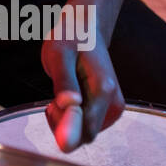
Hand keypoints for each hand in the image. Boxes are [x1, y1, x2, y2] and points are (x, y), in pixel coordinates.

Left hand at [41, 31, 124, 152]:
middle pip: (85, 136)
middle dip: (64, 124)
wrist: (86, 29)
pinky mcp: (110, 110)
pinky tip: (67, 99)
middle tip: (53, 99)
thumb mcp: (58, 56)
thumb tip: (69, 106)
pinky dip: (73, 118)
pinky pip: (87, 126)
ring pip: (85, 133)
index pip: (86, 131)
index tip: (51, 107)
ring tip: (61, 94)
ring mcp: (114, 108)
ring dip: (67, 121)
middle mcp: (114, 103)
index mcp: (103, 90)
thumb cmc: (70, 39)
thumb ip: (64, 83)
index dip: (65, 128)